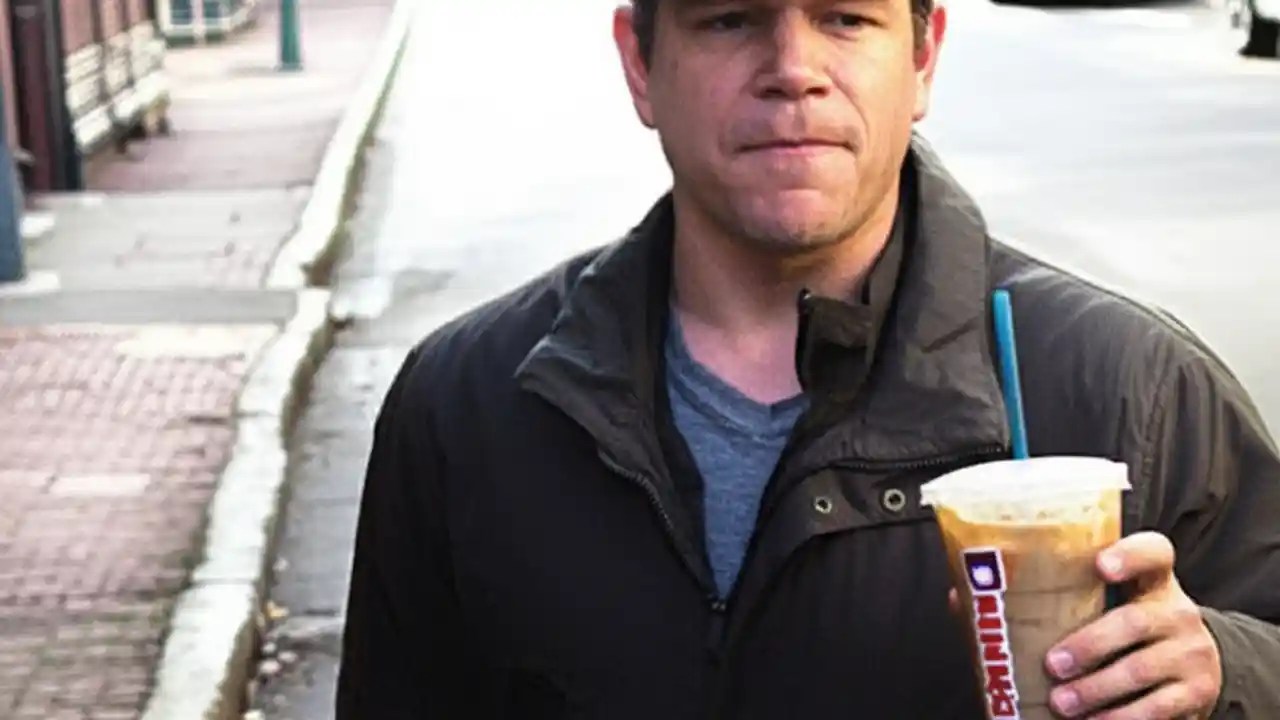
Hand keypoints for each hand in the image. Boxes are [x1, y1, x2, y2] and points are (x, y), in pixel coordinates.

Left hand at [1044, 532, 1221, 718]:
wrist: (1198, 664)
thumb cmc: (1133, 626)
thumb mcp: (1117, 602)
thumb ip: (1069, 593)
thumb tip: (974, 597)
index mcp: (1155, 581)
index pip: (1154, 553)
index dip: (1130, 555)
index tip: (1100, 565)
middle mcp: (1178, 613)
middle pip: (1135, 622)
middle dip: (1090, 645)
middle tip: (1052, 665)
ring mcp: (1191, 653)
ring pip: (1141, 670)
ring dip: (1096, 690)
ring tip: (1061, 703)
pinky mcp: (1196, 692)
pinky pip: (1157, 709)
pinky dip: (1121, 718)